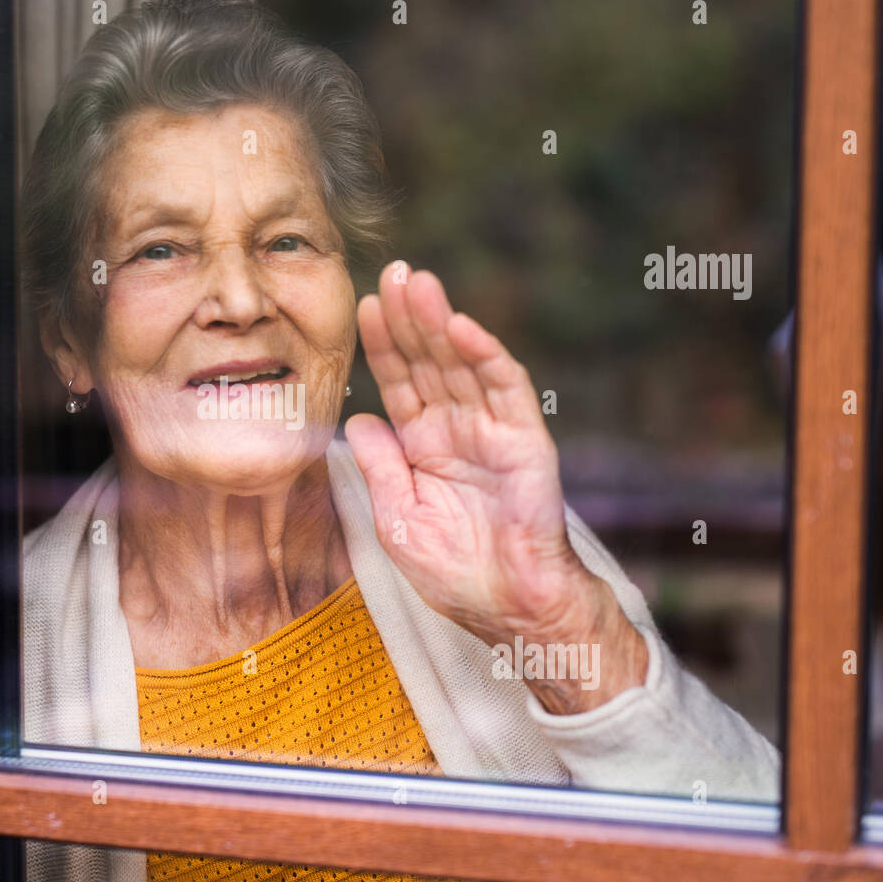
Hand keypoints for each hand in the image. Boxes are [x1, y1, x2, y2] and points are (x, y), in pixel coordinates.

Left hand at [344, 262, 646, 712]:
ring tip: (418, 283)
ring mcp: (493, 431)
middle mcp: (458, 430)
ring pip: (463, 364)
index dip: (382, 345)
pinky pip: (504, 390)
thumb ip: (379, 468)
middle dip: (410, 318)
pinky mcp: (525, 441)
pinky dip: (484, 356)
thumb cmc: (455, 574)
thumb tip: (356, 419)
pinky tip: (460, 326)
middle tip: (394, 272)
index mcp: (425, 448)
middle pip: (430, 362)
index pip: (401, 384)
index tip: (362, 305)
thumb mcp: (398, 521)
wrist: (510, 609)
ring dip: (440, 323)